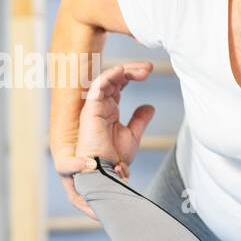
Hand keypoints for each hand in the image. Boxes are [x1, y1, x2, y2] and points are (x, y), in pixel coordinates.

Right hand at [53, 62, 153, 217]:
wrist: (106, 172)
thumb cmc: (115, 158)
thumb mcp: (133, 135)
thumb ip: (140, 119)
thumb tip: (150, 106)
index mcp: (109, 110)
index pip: (118, 85)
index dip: (131, 75)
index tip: (148, 70)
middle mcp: (100, 106)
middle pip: (113, 79)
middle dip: (130, 69)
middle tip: (148, 67)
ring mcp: (94, 107)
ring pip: (106, 79)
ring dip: (124, 70)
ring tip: (142, 69)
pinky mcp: (90, 110)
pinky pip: (97, 87)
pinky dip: (109, 76)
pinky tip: (122, 71)